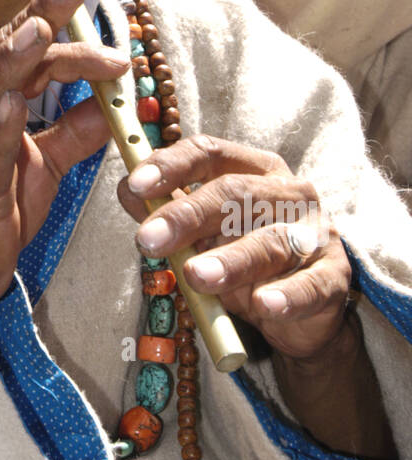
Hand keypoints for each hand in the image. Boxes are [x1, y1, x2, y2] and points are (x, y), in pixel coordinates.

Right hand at [0, 0, 131, 320]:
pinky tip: (15, 103)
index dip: (53, 14)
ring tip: (40, 31)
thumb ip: (76, 130)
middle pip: (7, 55)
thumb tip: (113, 102)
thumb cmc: (0, 206)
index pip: (27, 48)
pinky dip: (0, 128)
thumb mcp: (48, 163)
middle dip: (39, 15)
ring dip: (15, 61)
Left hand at [118, 135, 350, 359]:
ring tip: (197, 277)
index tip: (136, 185)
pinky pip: (311, 286)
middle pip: (236, 194)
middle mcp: (289, 192)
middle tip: (149, 240)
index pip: (211, 153)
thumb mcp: (204, 231)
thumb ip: (168, 209)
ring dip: (231, 260)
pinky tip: (264, 305)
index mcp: (255, 169)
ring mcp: (315, 233)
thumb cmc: (246, 255)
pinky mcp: (333, 276)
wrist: (304, 307)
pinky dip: (287, 297)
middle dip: (188, 216)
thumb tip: (125, 189)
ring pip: (270, 242)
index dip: (172, 165)